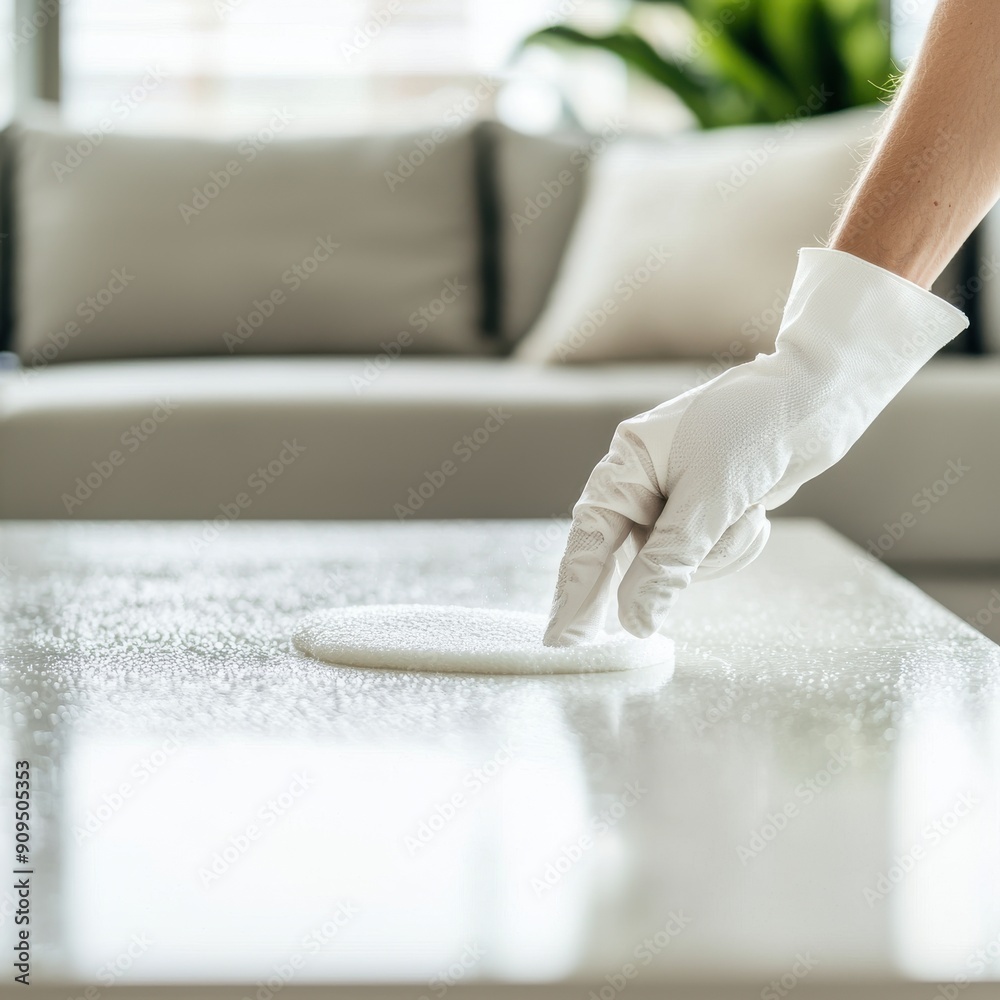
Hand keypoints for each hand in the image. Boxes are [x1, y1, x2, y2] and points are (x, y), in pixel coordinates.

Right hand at [544, 247, 968, 644]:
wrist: (815, 400)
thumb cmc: (755, 430)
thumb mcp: (709, 497)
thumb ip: (667, 562)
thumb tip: (635, 622)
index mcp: (625, 466)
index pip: (588, 540)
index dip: (572, 594)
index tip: (560, 641)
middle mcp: (641, 485)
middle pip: (623, 558)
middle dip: (630, 593)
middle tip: (583, 651)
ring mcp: (673, 501)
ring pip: (674, 565)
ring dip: (715, 554)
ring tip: (746, 515)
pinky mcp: (706, 512)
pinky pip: (705, 556)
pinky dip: (732, 546)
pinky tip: (755, 514)